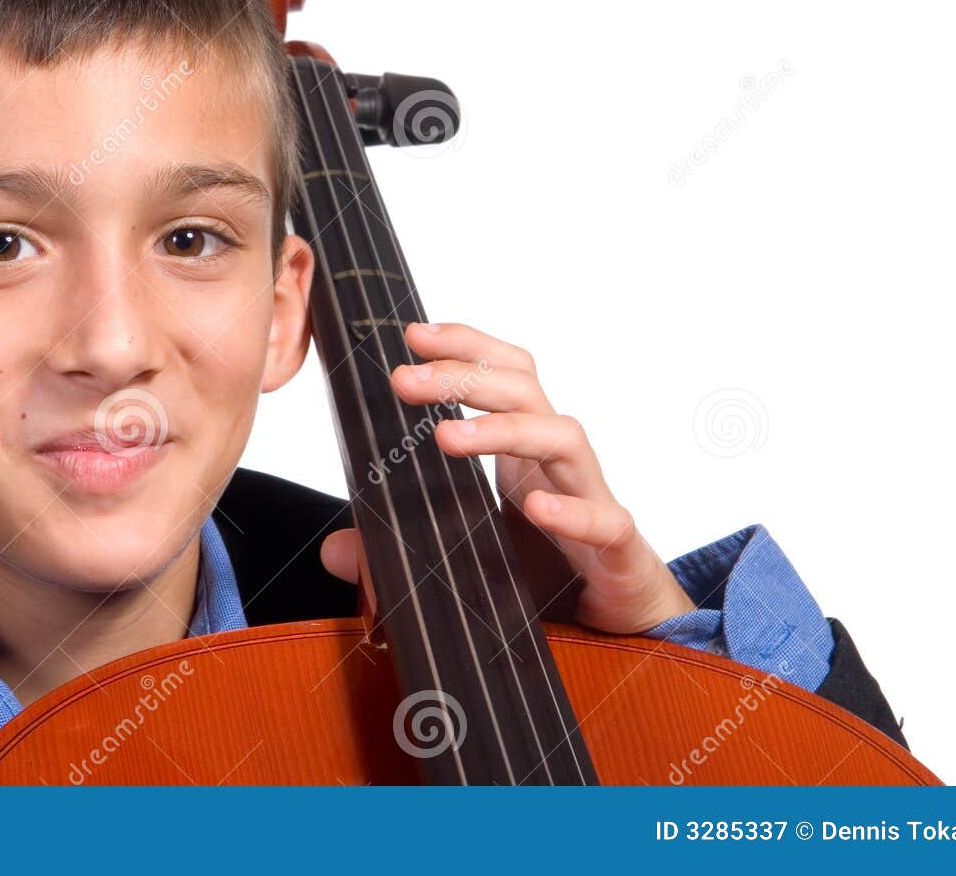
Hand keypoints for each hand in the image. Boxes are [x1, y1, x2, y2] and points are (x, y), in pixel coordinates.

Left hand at [319, 320, 695, 633]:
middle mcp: (558, 461)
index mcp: (525, 450)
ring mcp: (592, 497)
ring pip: (562, 437)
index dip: (465, 346)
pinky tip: (534, 507)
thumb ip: (401, 544)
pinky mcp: (616, 546)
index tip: (412, 334)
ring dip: (503, 429)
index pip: (504, 372)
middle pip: (523, 390)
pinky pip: (601, 519)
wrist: (620, 620)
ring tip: (446, 436)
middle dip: (464, 375)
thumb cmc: (547, 569)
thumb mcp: (465, 550)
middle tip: (402, 379)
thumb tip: (335, 551)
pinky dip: (569, 510)